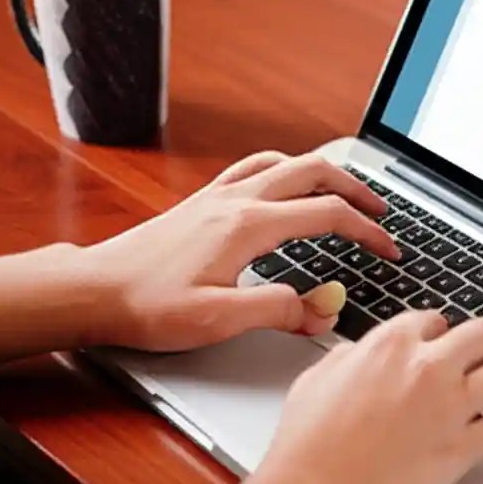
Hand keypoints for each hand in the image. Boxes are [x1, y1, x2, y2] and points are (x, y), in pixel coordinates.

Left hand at [79, 151, 398, 351]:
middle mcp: (236, 200)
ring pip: (285, 163)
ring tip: (344, 193)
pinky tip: (285, 184)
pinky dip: (285, 170)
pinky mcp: (203, 203)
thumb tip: (320, 311)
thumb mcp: (218, 320)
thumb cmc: (147, 305)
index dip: (367, 231)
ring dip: (323, 173)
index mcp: (248, 225)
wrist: (94, 290)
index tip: (388, 250)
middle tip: (381, 212)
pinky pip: (254, 168)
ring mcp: (218, 196)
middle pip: (313, 171)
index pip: (327, 216)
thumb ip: (277, 312)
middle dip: (356, 189)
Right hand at [232, 312, 482, 483]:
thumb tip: (361, 353)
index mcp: (388, 344)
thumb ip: (349, 358)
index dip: (445, 332)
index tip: (450, 342)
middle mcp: (426, 366)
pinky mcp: (464, 446)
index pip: (435, 320)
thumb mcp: (316, 381)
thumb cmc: (306, 448)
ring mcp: (450, 405)